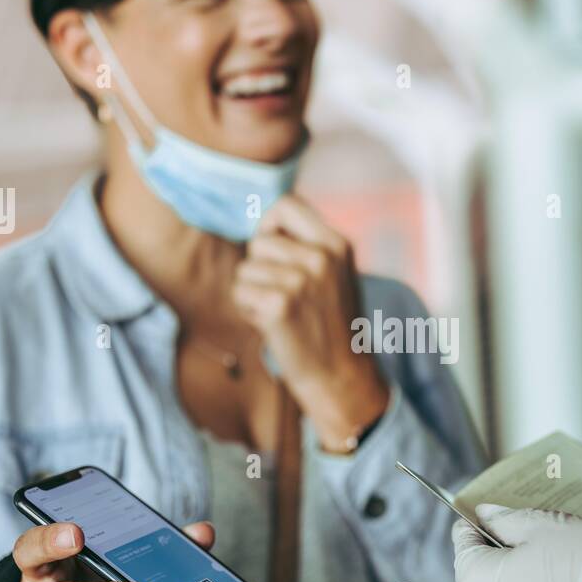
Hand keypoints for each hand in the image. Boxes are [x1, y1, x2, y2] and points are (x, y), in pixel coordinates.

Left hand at [232, 195, 388, 452]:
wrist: (341, 376)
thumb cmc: (330, 325)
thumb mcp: (333, 274)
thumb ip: (305, 245)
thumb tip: (261, 220)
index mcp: (337, 244)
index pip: (285, 205)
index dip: (269, 227)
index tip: (274, 252)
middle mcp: (321, 257)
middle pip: (259, 241)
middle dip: (260, 268)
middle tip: (284, 296)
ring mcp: (301, 281)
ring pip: (245, 269)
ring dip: (253, 293)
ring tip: (281, 313)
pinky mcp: (280, 306)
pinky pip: (240, 293)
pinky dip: (249, 311)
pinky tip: (273, 326)